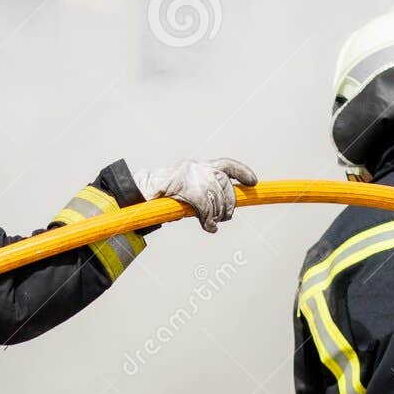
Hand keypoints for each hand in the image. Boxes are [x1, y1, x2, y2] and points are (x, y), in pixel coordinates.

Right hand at [133, 158, 257, 231]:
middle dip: (230, 203)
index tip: (253, 182)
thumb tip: (219, 210)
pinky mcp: (187, 188)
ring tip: (214, 223)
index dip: (242, 173)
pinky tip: (210, 228)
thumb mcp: (185, 190)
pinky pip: (206, 207)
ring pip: (217, 198)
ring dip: (218, 214)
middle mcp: (198, 168)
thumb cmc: (161, 194)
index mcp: (199, 166)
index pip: (226, 165)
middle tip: (226, 217)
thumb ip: (202, 195)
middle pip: (226, 185)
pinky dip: (210, 220)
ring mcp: (192, 177)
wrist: (139, 190)